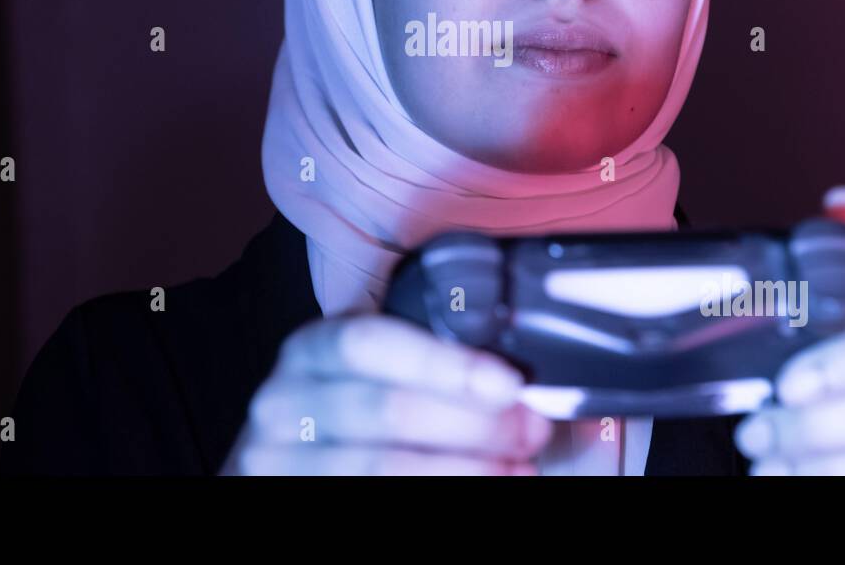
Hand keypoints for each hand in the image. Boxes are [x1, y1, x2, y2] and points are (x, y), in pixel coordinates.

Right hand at [221, 313, 553, 474]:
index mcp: (314, 348)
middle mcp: (284, 401)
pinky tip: (486, 489)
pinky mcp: (288, 498)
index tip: (509, 383)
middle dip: (474, 423)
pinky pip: (371, 502)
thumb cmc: (379, 421)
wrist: (334, 469)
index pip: (367, 342)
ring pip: (380, 467)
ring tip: (519, 469)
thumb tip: (566, 388)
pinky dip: (446, 497)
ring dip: (466, 470)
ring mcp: (278, 460)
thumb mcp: (403, 379)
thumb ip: (469, 374)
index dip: (441, 363)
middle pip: (383, 408)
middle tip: (531, 432)